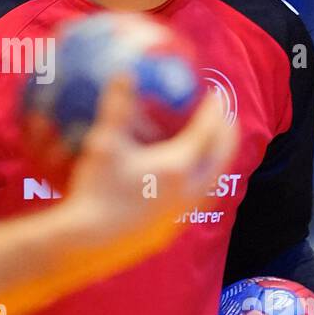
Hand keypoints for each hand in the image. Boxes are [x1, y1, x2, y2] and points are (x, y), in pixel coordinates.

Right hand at [63, 75, 238, 263]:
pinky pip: (196, 199)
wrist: (88, 242)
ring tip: (209, 147)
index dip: (214, 111)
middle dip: (225, 134)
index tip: (217, 95)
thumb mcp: (104, 144)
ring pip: (212, 182)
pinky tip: (183, 181)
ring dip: (215, 160)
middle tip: (223, 117)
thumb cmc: (96, 191)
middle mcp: (189, 191)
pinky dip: (199, 181)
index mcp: (178, 166)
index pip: (207, 132)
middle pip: (220, 157)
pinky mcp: (170, 230)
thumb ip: (117, 106)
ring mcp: (182, 214)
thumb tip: (125, 72)